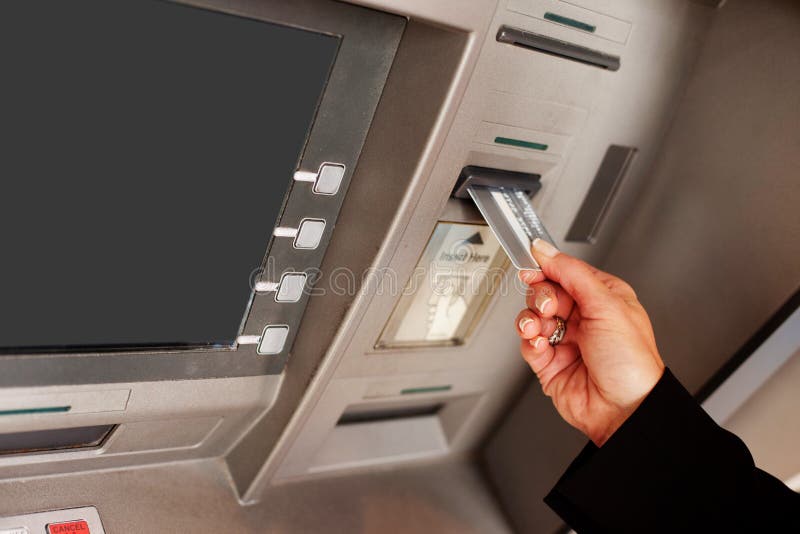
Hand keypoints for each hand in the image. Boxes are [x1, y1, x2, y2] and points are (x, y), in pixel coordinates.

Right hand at [515, 239, 664, 445]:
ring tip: (542, 328)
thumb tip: (545, 250)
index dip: (547, 268)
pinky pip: (527, 341)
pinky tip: (541, 343)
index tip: (532, 266)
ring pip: (532, 315)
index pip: (566, 272)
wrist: (624, 410)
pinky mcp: (549, 361)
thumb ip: (572, 273)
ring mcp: (565, 339)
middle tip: (550, 308)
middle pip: (545, 291)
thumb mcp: (607, 305)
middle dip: (541, 297)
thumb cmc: (631, 364)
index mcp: (603, 298)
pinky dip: (529, 340)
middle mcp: (584, 317)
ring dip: (531, 319)